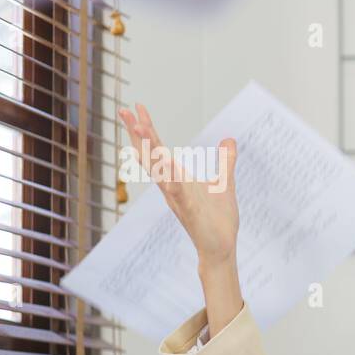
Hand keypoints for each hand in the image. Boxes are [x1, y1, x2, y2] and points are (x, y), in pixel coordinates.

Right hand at [118, 104, 239, 267]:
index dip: (148, 129)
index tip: (137, 107)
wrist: (221, 248)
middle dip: (138, 134)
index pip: (158, 149)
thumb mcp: (225, 183)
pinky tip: (168, 173)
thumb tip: (229, 140)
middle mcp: (171, 187)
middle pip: (151, 156)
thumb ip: (226, 161)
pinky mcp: (190, 213)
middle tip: (125, 111)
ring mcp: (178, 199)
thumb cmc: (218, 218)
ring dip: (150, 151)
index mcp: (177, 178)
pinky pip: (179, 196)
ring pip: (160, 172)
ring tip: (141, 129)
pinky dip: (174, 184)